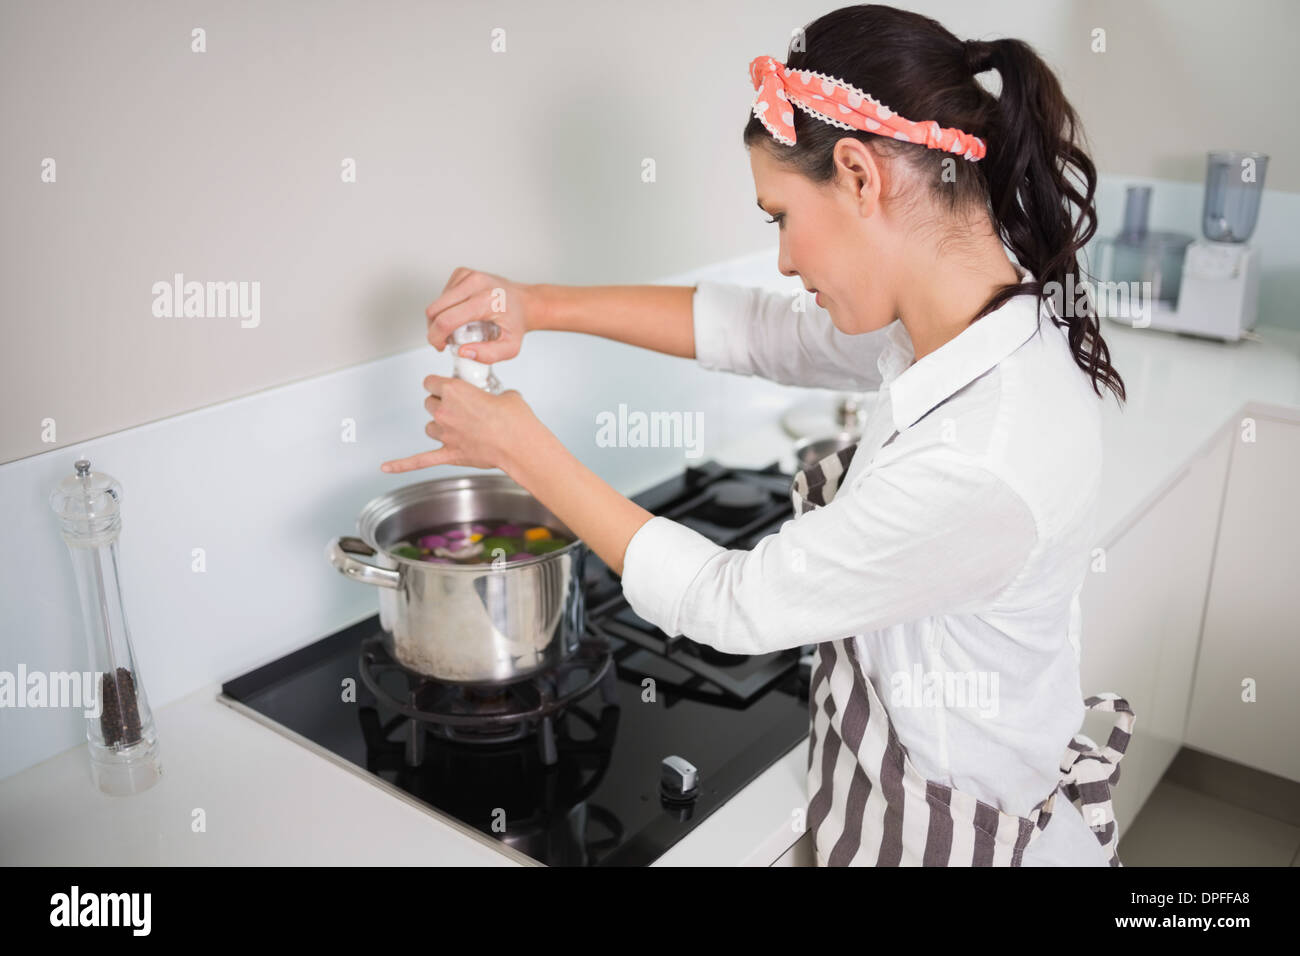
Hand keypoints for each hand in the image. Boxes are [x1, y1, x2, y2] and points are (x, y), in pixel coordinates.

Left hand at [380, 375, 539, 473]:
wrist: (521, 446)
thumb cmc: (515, 422)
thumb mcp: (507, 396)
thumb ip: (493, 396)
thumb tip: (496, 401)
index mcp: (454, 391)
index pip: (431, 381)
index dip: (440, 383)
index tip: (447, 385)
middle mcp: (445, 411)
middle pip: (429, 402)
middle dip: (442, 403)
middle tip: (460, 407)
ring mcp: (445, 434)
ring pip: (430, 426)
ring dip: (439, 425)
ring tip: (456, 427)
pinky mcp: (449, 454)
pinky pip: (419, 460)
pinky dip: (402, 464)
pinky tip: (386, 467)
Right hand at [426, 267, 540, 364]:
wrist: (523, 302)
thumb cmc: (516, 322)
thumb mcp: (510, 347)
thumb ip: (488, 354)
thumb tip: (463, 351)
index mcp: (486, 300)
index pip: (447, 320)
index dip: (436, 337)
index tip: (440, 346)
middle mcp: (475, 283)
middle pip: (435, 310)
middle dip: (434, 329)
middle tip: (445, 340)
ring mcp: (467, 275)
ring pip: (437, 302)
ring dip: (440, 318)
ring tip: (456, 327)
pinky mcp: (462, 273)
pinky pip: (442, 294)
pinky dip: (445, 307)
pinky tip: (459, 313)